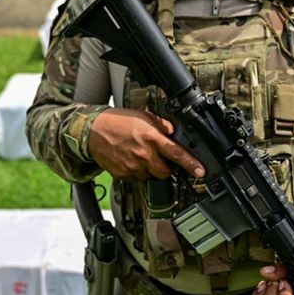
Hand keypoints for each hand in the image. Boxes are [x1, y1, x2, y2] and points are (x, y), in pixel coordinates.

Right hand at [87, 108, 204, 180]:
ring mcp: (133, 166)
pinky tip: (130, 159)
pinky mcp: (123, 174)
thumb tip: (174, 132)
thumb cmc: (118, 121)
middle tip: (158, 156)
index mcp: (152, 138)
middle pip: (166, 172)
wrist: (92, 131)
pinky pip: (137, 178)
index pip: (177, 154)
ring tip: (140, 154)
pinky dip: (137, 171)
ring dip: (150, 169)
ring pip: (151, 176)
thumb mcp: (144, 116)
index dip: (191, 164)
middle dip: (166, 167)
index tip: (201, 171)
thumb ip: (162, 125)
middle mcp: (144, 154)